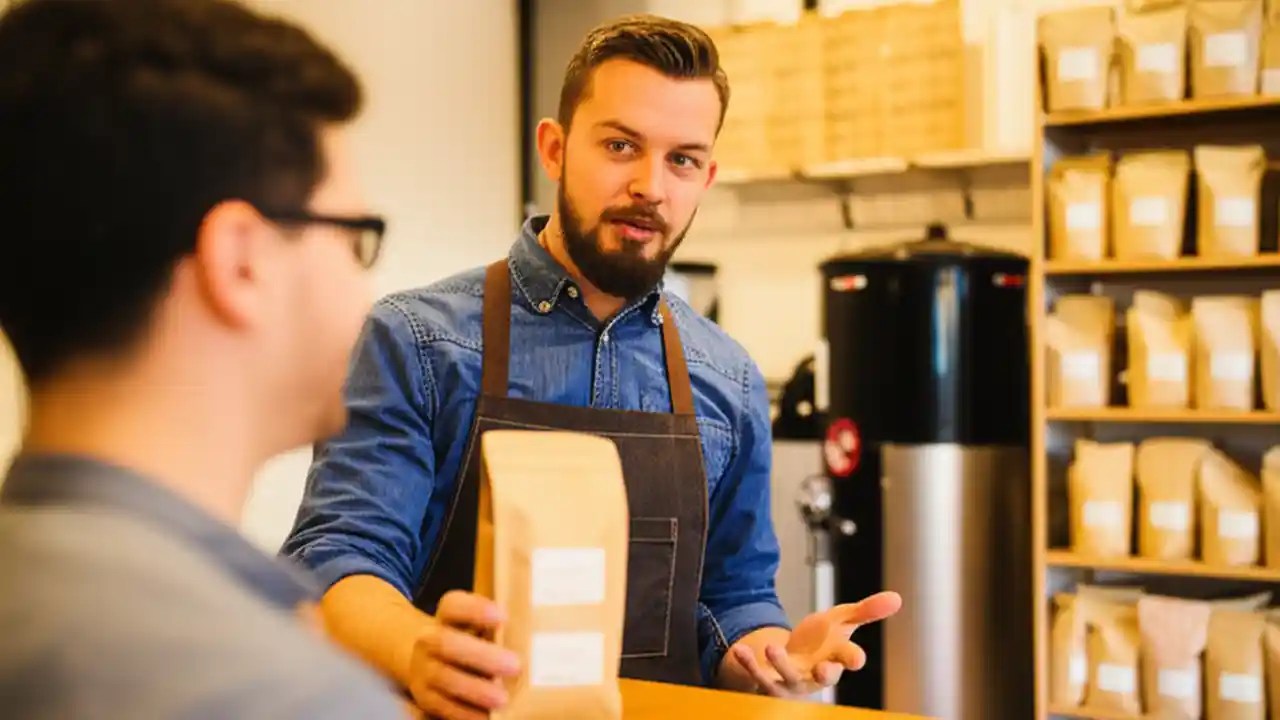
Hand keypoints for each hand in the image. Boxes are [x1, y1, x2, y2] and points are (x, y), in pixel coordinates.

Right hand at [407, 591, 521, 719]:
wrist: (428, 664)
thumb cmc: (469, 642)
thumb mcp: (477, 628)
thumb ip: (499, 629)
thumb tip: (543, 631)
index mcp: (446, 617)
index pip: (453, 605)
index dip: (475, 609)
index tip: (503, 617)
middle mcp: (429, 640)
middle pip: (447, 643)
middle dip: (481, 655)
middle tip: (515, 665)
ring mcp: (423, 670)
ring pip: (444, 677)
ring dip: (474, 689)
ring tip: (503, 699)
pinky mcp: (424, 698)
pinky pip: (442, 706)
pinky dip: (465, 713)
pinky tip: (488, 716)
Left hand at [729, 591, 901, 698]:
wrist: (791, 656)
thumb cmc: (822, 641)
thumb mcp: (842, 621)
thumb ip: (866, 611)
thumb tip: (897, 597)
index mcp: (838, 659)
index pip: (850, 660)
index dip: (853, 659)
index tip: (856, 659)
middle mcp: (817, 674)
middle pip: (824, 678)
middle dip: (825, 676)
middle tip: (823, 669)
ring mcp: (793, 681)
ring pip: (788, 678)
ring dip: (780, 664)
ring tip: (772, 645)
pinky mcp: (770, 682)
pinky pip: (759, 677)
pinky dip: (750, 664)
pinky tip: (740, 650)